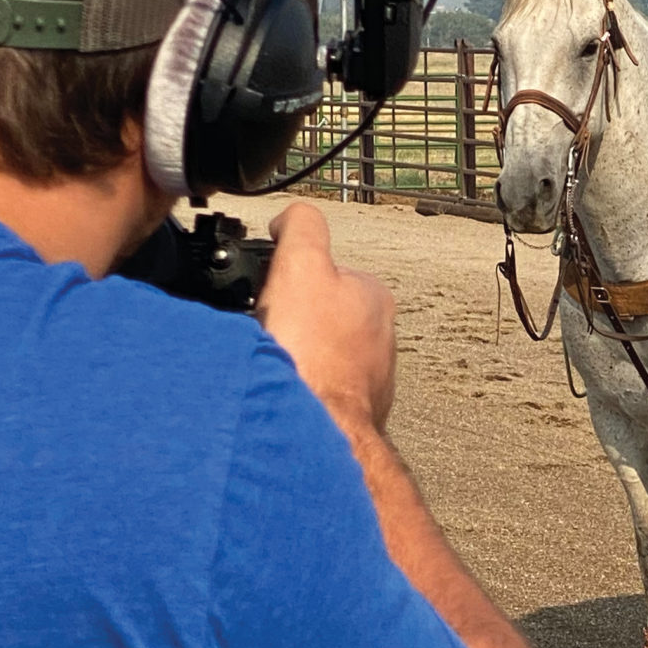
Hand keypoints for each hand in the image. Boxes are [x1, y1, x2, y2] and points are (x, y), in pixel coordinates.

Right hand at [258, 202, 397, 433]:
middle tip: (267, 332)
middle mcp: (380, 337)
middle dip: (292, 321)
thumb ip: (301, 227)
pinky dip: (299, 388)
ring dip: (295, 357)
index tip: (269, 293)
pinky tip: (284, 391)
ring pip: (320, 355)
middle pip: (320, 315)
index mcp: (374, 296)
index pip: (324, 271)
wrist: (317, 430)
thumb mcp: (301, 263)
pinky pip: (318, 391)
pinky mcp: (353, 415)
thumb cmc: (311, 351)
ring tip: (274, 364)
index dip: (288, 277)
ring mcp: (370, 379)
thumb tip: (291, 217)